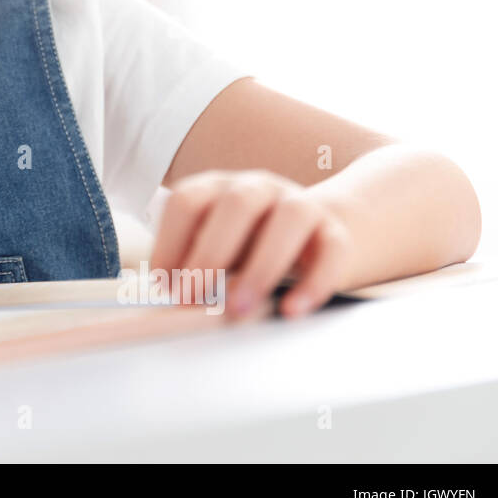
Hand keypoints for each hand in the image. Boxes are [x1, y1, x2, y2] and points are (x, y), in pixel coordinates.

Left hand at [148, 169, 355, 318]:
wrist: (316, 234)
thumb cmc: (250, 244)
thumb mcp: (217, 248)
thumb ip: (194, 264)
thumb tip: (171, 294)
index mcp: (220, 187)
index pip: (188, 200)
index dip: (170, 241)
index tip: (162, 284)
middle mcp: (259, 187)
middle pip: (236, 204)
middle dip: (210, 253)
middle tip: (191, 298)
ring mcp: (301, 204)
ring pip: (289, 219)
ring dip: (260, 267)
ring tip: (238, 309)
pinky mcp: (335, 233)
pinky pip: (332, 252)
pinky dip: (313, 283)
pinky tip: (291, 310)